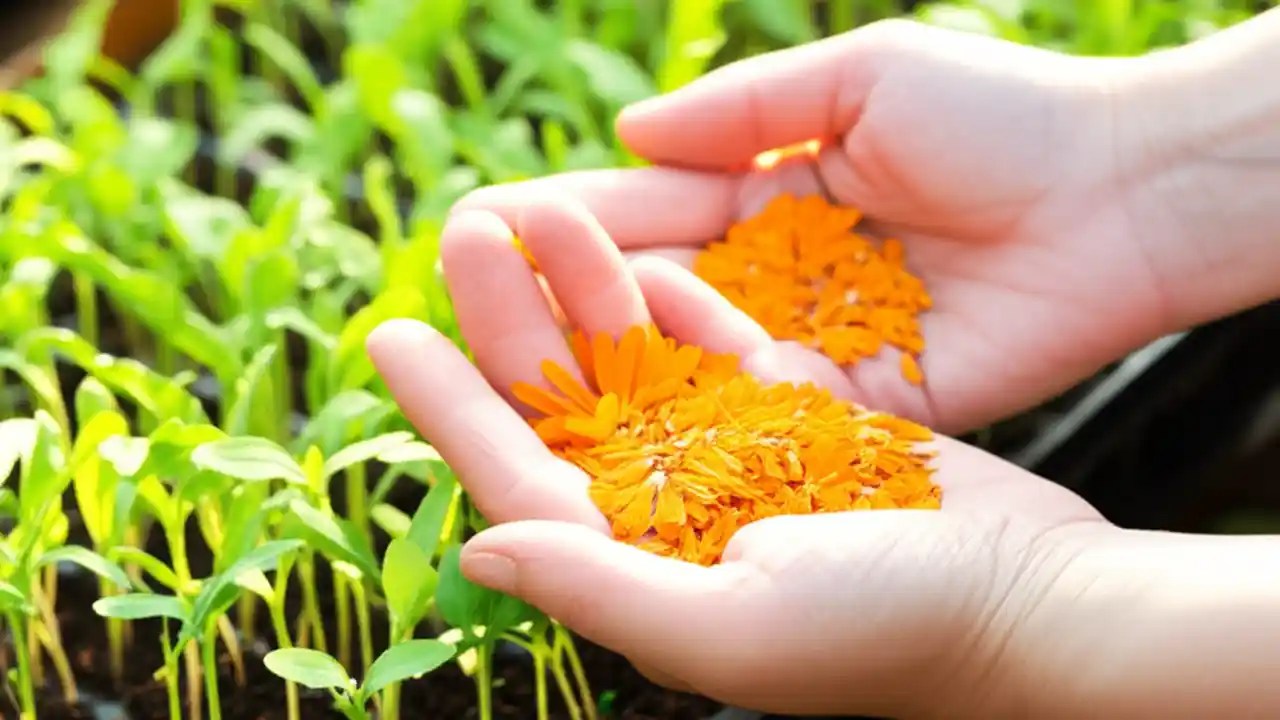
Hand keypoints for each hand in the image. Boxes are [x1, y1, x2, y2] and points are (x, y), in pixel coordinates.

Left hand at [365, 196, 1117, 717]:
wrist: (1035, 597)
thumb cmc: (890, 632)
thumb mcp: (728, 623)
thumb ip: (597, 588)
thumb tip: (481, 551)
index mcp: (639, 566)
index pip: (517, 474)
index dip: (449, 405)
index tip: (389, 333)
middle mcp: (672, 512)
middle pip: (565, 400)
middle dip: (508, 317)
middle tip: (460, 230)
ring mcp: (734, 459)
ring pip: (636, 360)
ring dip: (587, 286)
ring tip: (543, 209)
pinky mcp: (798, 418)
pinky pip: (718, 349)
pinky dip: (677, 302)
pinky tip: (639, 253)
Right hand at [451, 17, 1279, 434]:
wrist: (1122, 197)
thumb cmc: (1001, 118)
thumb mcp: (860, 78)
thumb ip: (742, 111)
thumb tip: (626, 133)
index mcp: (774, 194)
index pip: (651, 211)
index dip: (570, 220)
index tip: (486, 224)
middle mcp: (778, 276)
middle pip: (651, 291)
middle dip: (562, 294)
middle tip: (464, 297)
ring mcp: (813, 347)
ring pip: (691, 357)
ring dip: (603, 358)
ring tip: (507, 358)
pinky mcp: (857, 407)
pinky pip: (762, 409)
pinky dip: (692, 409)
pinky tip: (613, 415)